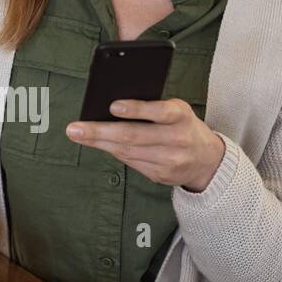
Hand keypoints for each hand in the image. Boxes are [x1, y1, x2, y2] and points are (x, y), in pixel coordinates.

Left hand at [66, 98, 225, 191]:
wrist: (207, 160)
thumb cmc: (183, 126)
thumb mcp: (177, 110)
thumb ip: (152, 107)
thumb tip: (112, 107)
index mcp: (181, 116)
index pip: (159, 111)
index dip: (136, 109)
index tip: (112, 106)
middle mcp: (177, 139)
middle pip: (134, 136)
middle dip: (100, 132)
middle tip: (75, 128)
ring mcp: (169, 161)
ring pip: (127, 152)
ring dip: (99, 143)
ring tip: (77, 134)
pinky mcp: (161, 175)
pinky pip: (131, 162)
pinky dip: (113, 151)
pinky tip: (97, 144)